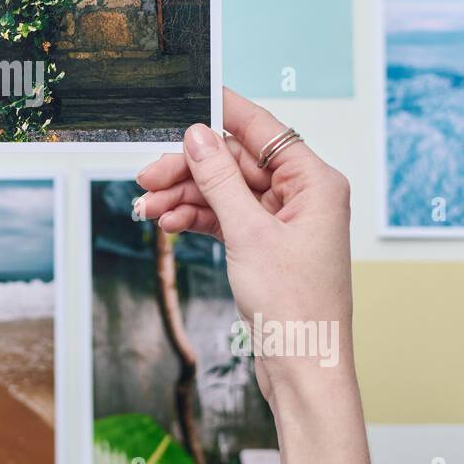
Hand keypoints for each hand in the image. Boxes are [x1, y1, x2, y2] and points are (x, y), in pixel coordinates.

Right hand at [134, 88, 375, 463]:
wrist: (302, 366)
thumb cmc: (295, 307)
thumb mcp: (248, 234)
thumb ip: (219, 179)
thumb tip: (197, 136)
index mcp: (315, 182)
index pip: (264, 130)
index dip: (223, 112)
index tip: (191, 96)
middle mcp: (304, 196)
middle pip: (236, 163)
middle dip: (190, 169)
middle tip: (148, 177)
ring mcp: (285, 222)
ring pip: (226, 191)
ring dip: (187, 197)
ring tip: (149, 208)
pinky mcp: (268, 245)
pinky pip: (227, 217)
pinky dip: (198, 218)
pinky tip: (169, 222)